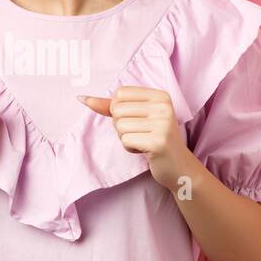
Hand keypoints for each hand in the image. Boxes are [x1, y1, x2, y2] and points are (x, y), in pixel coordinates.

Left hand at [77, 86, 192, 188]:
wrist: (178, 166)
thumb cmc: (153, 139)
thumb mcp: (136, 117)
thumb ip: (110, 106)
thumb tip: (82, 98)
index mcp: (160, 95)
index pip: (120, 94)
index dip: (119, 110)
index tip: (138, 120)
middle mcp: (164, 106)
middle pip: (117, 109)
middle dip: (121, 126)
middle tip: (140, 133)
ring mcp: (163, 124)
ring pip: (119, 126)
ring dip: (125, 138)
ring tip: (143, 141)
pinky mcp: (158, 142)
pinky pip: (125, 140)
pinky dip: (129, 148)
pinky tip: (144, 150)